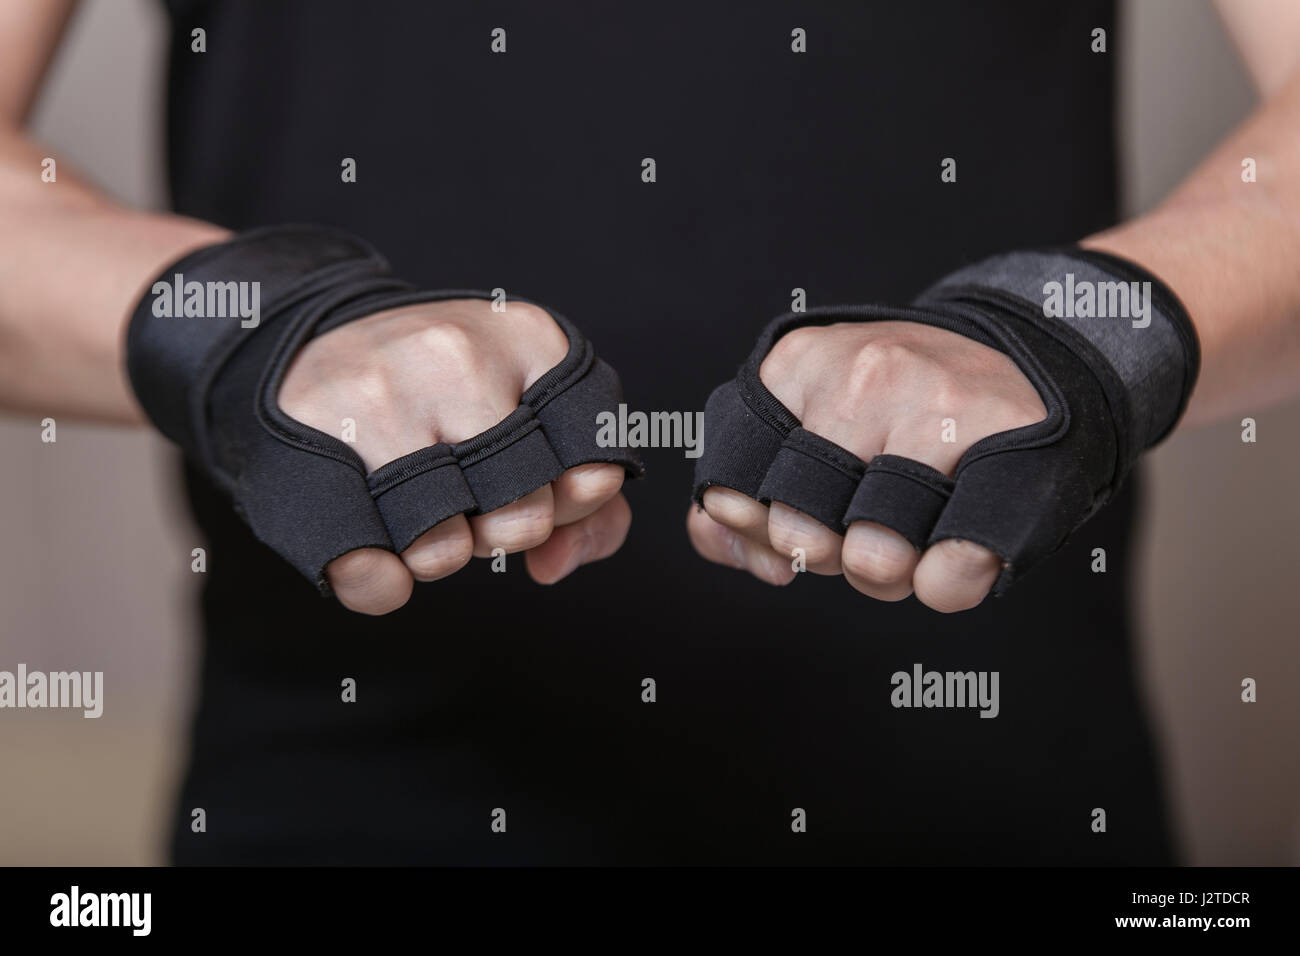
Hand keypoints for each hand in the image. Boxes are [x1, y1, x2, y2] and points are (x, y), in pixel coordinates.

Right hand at [281, 299, 630, 614]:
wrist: (316, 342)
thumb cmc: (447, 394)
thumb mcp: (533, 414)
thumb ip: (585, 503)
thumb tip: (553, 564)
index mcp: (528, 339)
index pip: (592, 473)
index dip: (570, 501)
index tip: (541, 484)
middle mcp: (453, 356)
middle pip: (523, 515)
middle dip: (506, 530)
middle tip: (474, 498)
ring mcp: (375, 401)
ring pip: (443, 549)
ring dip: (440, 552)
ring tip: (423, 509)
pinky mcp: (309, 455)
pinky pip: (370, 574)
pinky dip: (381, 584)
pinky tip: (382, 558)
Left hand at [687, 320, 1044, 611]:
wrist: (1025, 356)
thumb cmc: (901, 407)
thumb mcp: (810, 419)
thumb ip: (744, 483)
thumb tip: (713, 527)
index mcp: (798, 365)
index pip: (736, 492)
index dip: (763, 528)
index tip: (803, 514)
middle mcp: (865, 374)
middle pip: (801, 534)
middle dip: (826, 555)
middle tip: (861, 527)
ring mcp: (938, 408)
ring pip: (875, 559)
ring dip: (891, 571)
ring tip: (912, 531)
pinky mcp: (1009, 451)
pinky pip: (949, 575)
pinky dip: (946, 584)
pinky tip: (953, 551)